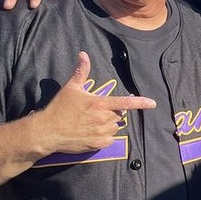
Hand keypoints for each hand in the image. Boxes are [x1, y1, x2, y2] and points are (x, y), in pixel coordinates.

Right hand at [33, 53, 155, 154]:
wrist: (48, 131)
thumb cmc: (59, 108)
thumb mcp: (71, 88)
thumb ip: (81, 72)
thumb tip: (83, 54)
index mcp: (99, 104)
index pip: (125, 103)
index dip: (140, 103)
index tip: (152, 103)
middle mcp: (103, 119)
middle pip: (119, 115)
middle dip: (111, 113)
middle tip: (95, 112)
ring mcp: (101, 133)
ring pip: (115, 127)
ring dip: (108, 124)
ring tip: (91, 123)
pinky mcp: (98, 145)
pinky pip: (110, 139)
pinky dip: (105, 136)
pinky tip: (92, 133)